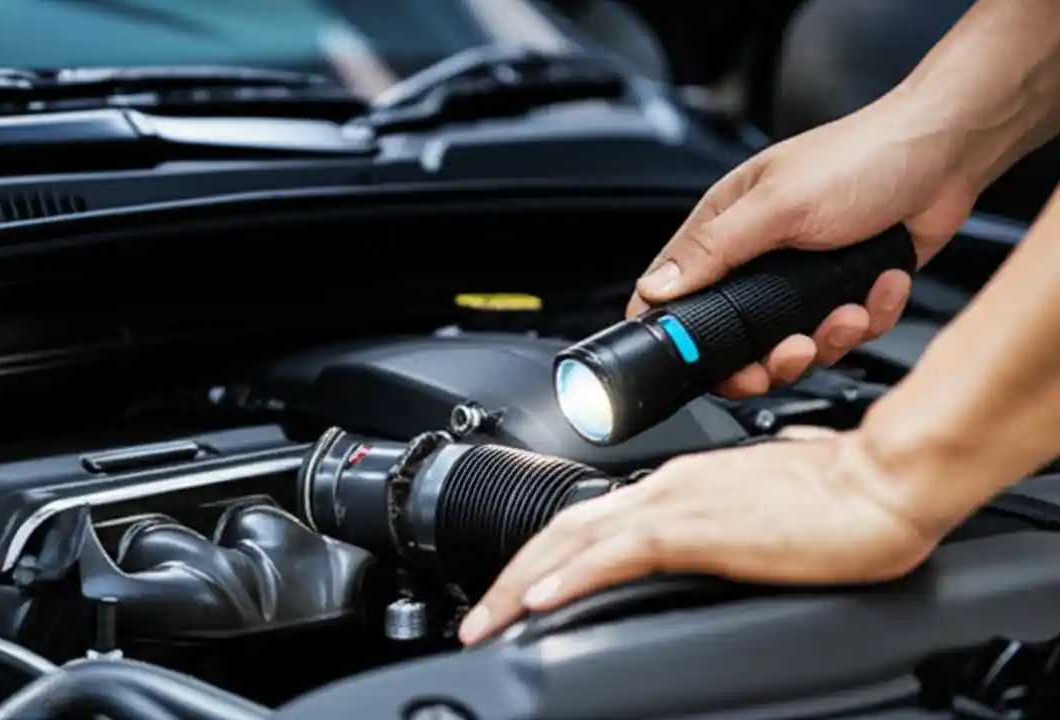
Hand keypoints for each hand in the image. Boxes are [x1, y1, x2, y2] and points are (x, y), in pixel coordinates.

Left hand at [458, 432, 950, 645]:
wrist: (885, 482)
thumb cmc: (841, 499)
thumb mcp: (764, 514)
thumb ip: (725, 526)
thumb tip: (715, 545)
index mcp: (681, 483)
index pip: (592, 519)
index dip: (546, 556)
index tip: (521, 592)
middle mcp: (668, 485)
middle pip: (565, 526)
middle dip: (512, 574)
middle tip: (479, 614)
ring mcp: (679, 502)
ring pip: (574, 537)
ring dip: (521, 581)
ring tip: (488, 617)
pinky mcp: (698, 528)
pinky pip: (616, 552)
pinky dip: (570, 575)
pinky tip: (541, 600)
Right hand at [630, 93, 978, 396]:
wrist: (946, 154)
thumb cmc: (863, 157)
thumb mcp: (778, 205)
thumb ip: (715, 250)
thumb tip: (656, 286)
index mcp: (726, 226)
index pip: (678, 288)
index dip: (681, 332)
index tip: (700, 362)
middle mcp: (758, 255)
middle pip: (737, 335)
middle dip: (767, 358)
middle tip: (789, 356)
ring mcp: (802, 277)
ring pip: (794, 343)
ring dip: (826, 339)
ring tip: (846, 314)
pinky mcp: (846, 290)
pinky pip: (845, 332)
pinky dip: (868, 318)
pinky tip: (879, 286)